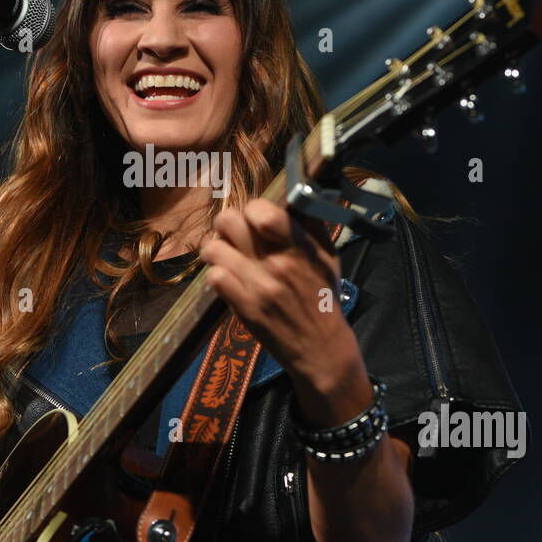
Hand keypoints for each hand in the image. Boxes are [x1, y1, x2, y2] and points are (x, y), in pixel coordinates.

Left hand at [199, 199, 363, 394]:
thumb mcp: (328, 255)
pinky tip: (228, 281)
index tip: (253, 221)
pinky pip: (214, 277)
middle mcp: (278, 262)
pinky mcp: (245, 308)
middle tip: (232, 237)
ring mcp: (259, 286)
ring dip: (216, 252)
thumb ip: (311, 224)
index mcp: (299, 245)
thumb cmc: (322, 296)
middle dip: (226, 226)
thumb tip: (294, 194)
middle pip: (228, 222)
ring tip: (226, 259)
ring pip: (214, 249)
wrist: (321, 347)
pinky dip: (217, 277)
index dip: (251, 210)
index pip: (261, 210)